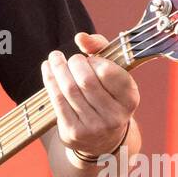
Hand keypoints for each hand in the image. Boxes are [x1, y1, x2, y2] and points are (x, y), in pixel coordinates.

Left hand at [40, 32, 139, 157]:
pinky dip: (50, 80)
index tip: (89, 59)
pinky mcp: (74, 132)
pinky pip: (57, 100)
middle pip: (86, 80)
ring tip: (54, 58)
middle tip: (70, 58)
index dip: (94, 61)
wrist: (102, 139)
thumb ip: (100, 48)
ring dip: (58, 68)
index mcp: (130, 99)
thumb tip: (81, 37)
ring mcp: (94, 127)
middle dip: (74, 63)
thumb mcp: (113, 73)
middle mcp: (115, 116)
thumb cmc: (107, 96)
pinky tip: (47, 69)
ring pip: (69, 89)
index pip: (108, 72)